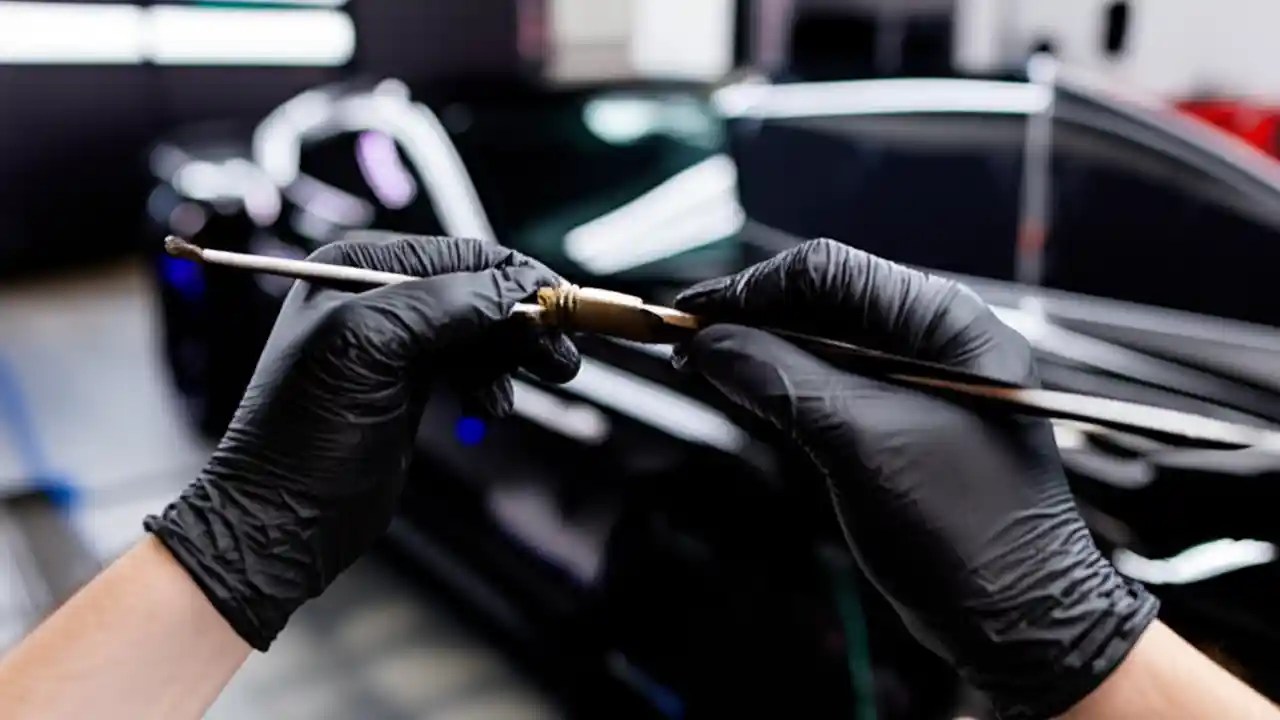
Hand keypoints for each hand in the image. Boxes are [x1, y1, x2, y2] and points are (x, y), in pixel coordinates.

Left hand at [146, 234, 578, 649]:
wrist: (282, 518)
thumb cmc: (306, 432)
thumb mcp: (367, 348)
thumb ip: (440, 306)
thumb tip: (512, 288)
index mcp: (353, 269)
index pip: (457, 256)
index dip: (515, 278)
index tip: (564, 306)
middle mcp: (373, 296)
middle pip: (475, 291)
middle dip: (524, 319)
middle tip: (565, 352)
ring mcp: (392, 341)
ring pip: (479, 328)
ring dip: (516, 351)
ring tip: (551, 375)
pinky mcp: (407, 383)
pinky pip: (469, 362)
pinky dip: (492, 379)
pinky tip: (496, 406)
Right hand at [674, 239, 1157, 717]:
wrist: (1019, 615)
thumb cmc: (967, 530)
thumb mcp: (863, 446)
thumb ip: (785, 383)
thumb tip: (712, 344)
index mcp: (947, 324)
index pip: (831, 272)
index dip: (753, 289)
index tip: (693, 315)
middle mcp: (937, 340)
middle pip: (824, 301)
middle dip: (751, 318)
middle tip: (687, 344)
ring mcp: (922, 380)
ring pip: (823, 341)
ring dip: (762, 350)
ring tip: (704, 366)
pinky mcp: (904, 419)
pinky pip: (832, 381)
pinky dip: (784, 382)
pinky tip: (747, 390)